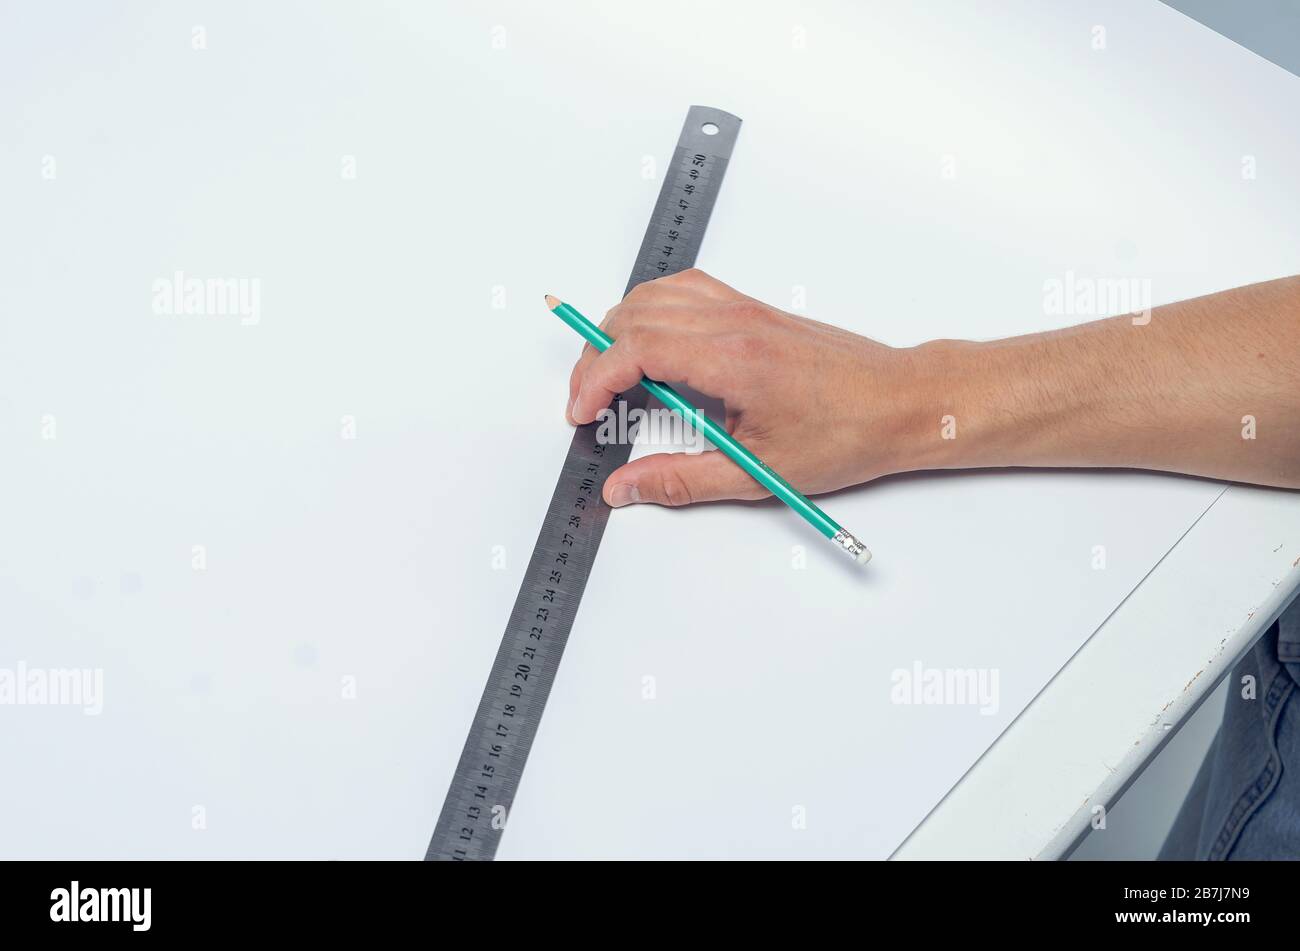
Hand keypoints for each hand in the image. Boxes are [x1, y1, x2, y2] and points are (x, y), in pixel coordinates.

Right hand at [565, 269, 923, 507]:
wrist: (901, 403)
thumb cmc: (848, 433)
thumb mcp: (758, 473)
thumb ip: (681, 480)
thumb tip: (626, 487)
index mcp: (733, 359)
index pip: (636, 348)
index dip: (594, 379)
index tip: (581, 412)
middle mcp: (734, 323)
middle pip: (634, 315)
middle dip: (595, 356)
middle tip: (587, 402)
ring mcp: (743, 310)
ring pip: (654, 294)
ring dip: (618, 328)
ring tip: (609, 374)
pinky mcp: (752, 310)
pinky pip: (685, 289)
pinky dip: (651, 310)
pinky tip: (651, 344)